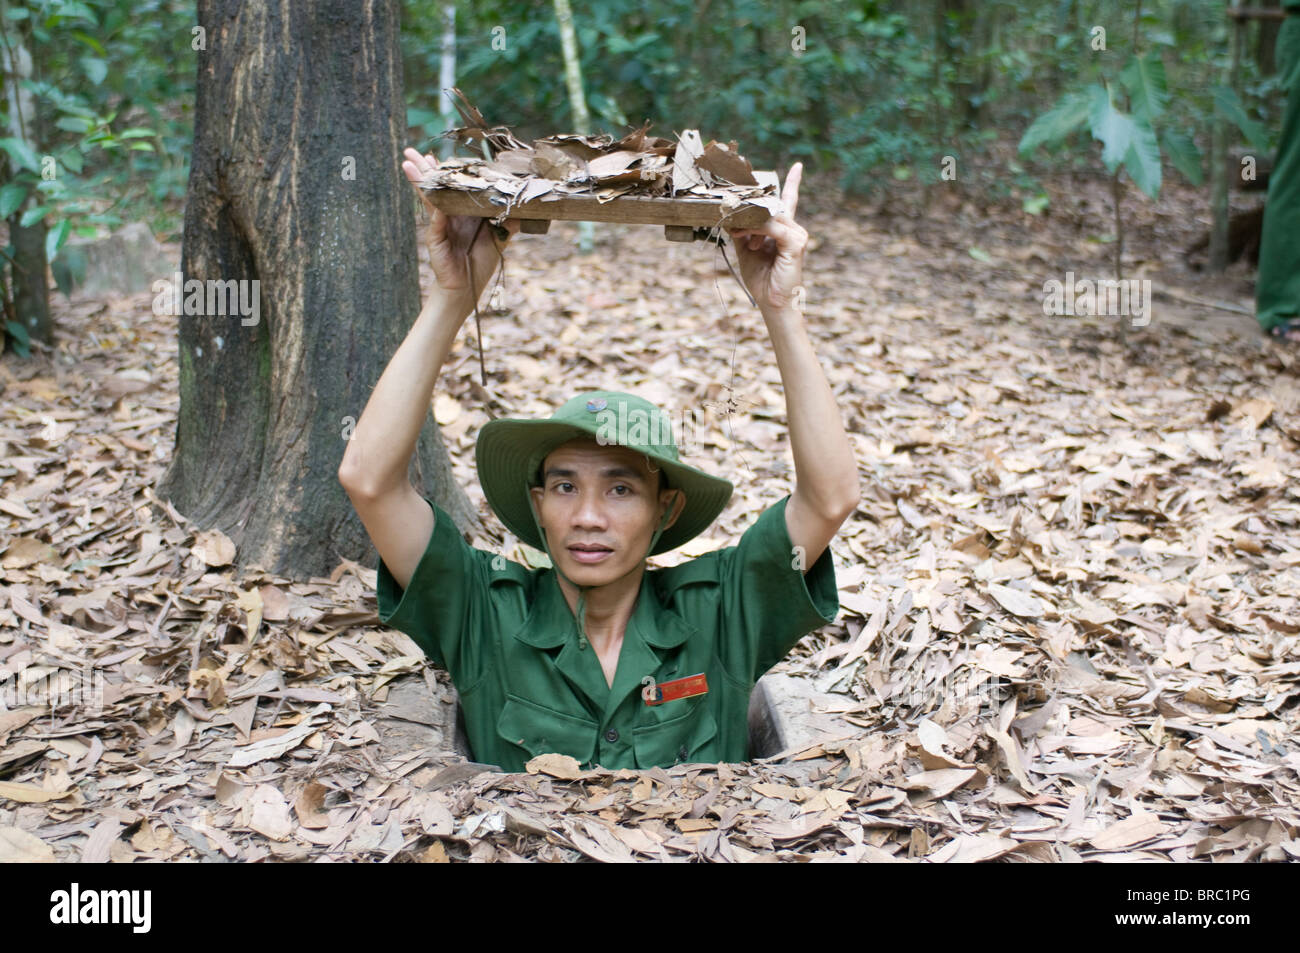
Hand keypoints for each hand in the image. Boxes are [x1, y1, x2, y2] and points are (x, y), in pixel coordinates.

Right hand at [402, 147, 518, 307]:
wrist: (467, 287)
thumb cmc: (480, 263)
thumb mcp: (499, 240)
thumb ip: (508, 223)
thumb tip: (523, 208)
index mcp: (462, 212)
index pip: (453, 187)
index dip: (447, 173)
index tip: (441, 156)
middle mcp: (449, 215)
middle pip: (436, 188)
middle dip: (425, 169)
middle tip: (412, 151)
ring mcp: (440, 225)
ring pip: (429, 199)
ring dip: (419, 182)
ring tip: (407, 163)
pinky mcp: (436, 238)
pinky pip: (436, 221)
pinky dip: (435, 211)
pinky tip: (430, 196)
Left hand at [726, 162, 807, 314]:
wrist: (772, 303)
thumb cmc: (762, 280)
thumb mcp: (746, 250)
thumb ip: (742, 231)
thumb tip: (731, 216)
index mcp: (784, 230)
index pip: (789, 201)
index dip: (793, 183)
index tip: (798, 166)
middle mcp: (794, 229)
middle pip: (771, 207)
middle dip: (749, 212)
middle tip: (733, 223)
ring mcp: (797, 235)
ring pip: (770, 216)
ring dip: (749, 224)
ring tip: (739, 236)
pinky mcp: (796, 244)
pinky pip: (773, 227)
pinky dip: (757, 231)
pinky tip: (750, 241)